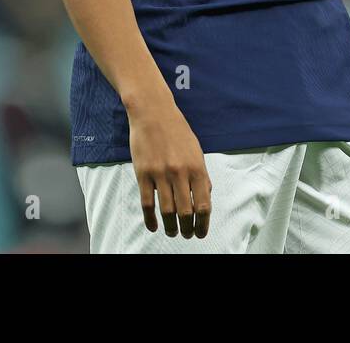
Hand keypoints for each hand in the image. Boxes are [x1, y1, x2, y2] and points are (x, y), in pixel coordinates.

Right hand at [126, 94, 211, 238]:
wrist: (153, 113)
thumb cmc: (177, 132)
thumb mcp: (196, 151)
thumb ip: (201, 175)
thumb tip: (206, 197)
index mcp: (197, 168)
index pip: (204, 204)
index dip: (203, 222)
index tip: (202, 232)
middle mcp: (181, 173)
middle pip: (186, 211)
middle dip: (188, 228)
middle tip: (187, 235)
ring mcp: (161, 174)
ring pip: (167, 210)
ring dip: (171, 227)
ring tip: (172, 233)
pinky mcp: (143, 174)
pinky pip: (147, 203)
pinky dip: (151, 219)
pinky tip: (154, 227)